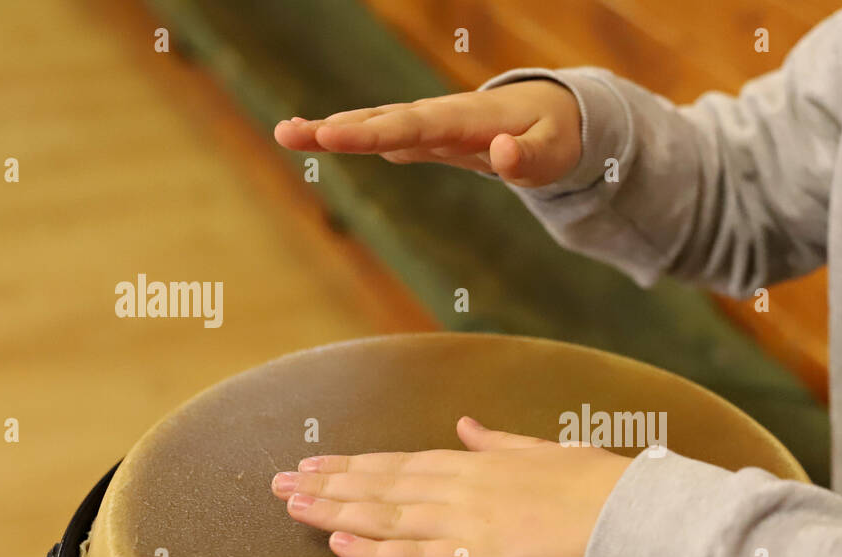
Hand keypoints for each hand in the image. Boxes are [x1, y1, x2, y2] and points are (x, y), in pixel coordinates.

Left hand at [270, 417, 632, 556]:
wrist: (631, 516)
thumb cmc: (600, 483)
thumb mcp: (547, 447)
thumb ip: (500, 442)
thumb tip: (465, 425)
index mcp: (479, 462)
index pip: (401, 463)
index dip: (355, 465)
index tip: (317, 463)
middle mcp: (461, 488)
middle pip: (381, 487)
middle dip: (328, 485)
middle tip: (278, 483)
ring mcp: (464, 524)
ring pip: (385, 518)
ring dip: (334, 513)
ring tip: (291, 507)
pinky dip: (372, 553)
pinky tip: (337, 545)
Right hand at [273, 81, 581, 186]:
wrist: (555, 113)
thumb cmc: (556, 136)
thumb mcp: (553, 153)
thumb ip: (529, 158)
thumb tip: (501, 157)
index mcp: (467, 120)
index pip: (413, 126)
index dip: (374, 132)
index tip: (333, 136)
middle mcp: (440, 117)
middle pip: (382, 122)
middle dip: (337, 128)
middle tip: (287, 133)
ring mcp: (430, 126)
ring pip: (376, 124)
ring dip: (333, 128)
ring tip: (285, 132)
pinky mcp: (427, 137)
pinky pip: (384, 135)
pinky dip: (352, 135)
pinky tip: (318, 137)